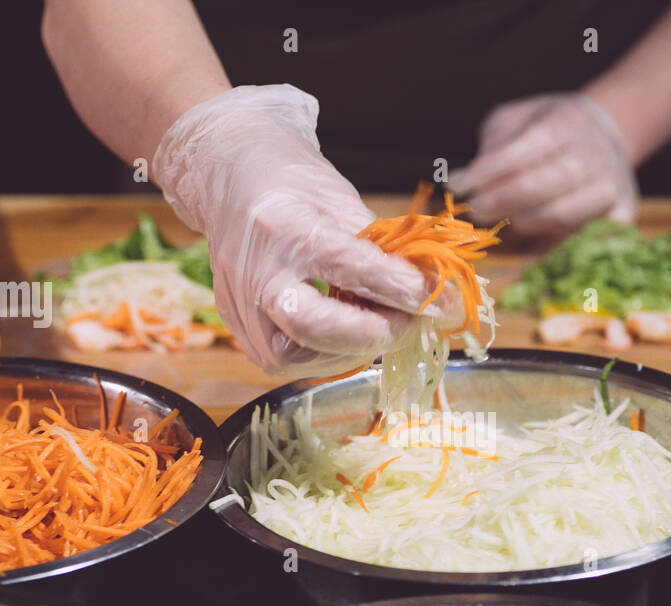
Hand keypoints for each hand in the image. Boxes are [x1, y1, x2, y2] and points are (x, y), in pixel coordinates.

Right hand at [153, 85, 440, 375]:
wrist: (231, 180)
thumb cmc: (292, 186)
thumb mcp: (342, 201)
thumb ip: (382, 251)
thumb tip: (430, 293)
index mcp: (282, 227)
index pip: (350, 268)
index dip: (401, 290)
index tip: (440, 301)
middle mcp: (255, 273)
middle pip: (314, 328)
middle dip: (373, 333)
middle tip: (410, 321)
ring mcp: (241, 307)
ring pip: (302, 356)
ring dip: (355, 347)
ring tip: (379, 321)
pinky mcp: (240, 331)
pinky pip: (292, 360)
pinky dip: (330, 351)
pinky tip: (348, 329)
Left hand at [451, 93, 638, 237]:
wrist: (603, 134)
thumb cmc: (547, 131)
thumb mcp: (516, 122)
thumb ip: (494, 147)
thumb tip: (466, 183)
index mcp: (566, 123)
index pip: (527, 147)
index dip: (490, 170)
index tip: (457, 185)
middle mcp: (593, 154)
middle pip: (548, 182)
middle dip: (505, 199)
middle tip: (476, 209)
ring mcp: (610, 186)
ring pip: (566, 213)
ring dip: (529, 222)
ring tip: (509, 222)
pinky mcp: (621, 214)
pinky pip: (589, 239)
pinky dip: (560, 247)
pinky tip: (534, 246)